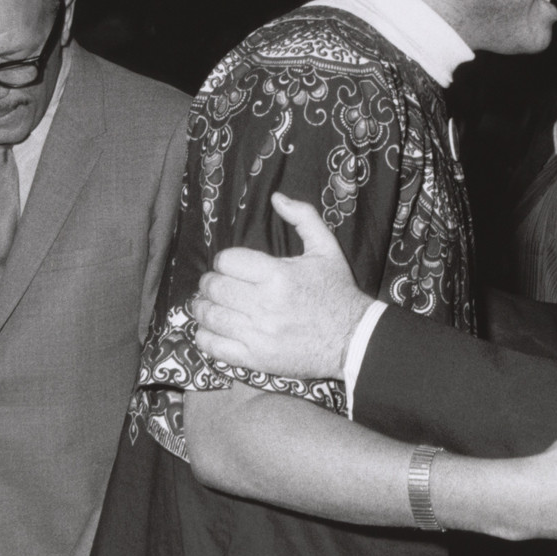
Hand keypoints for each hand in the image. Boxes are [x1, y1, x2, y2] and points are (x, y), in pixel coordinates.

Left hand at [191, 192, 373, 378]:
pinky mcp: (255, 358)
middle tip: (215, 284)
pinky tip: (210, 328)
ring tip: (208, 304)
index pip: (227, 261)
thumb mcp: (326, 247)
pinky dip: (204, 335)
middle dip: (209, 283)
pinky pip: (214, 346)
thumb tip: (276, 197)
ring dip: (202, 307)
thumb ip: (302, 216)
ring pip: (210, 316)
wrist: (353, 338)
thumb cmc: (337, 291)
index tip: (229, 265)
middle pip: (214, 288)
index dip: (224, 260)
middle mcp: (264, 304)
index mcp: (277, 275)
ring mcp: (257, 334)